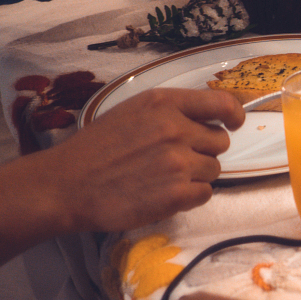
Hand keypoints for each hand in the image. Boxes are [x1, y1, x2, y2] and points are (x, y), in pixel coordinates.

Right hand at [0, 86, 249, 266]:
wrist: (66, 185)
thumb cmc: (95, 149)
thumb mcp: (131, 112)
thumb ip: (169, 112)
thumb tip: (206, 118)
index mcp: (164, 103)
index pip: (222, 103)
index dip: (233, 115)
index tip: (234, 123)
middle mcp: (175, 129)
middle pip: (220, 141)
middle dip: (203, 150)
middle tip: (174, 159)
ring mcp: (179, 162)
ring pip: (214, 169)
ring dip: (195, 174)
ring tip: (162, 177)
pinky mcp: (178, 193)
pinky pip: (205, 193)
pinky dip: (190, 196)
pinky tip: (164, 193)